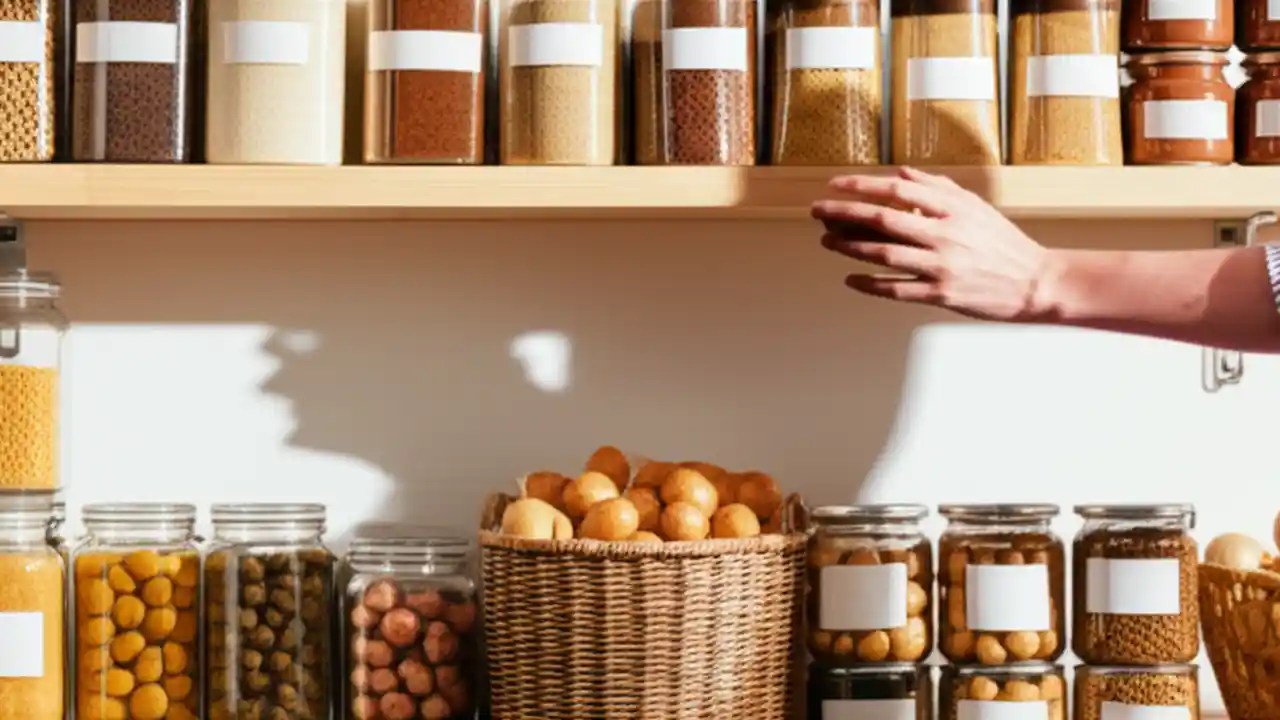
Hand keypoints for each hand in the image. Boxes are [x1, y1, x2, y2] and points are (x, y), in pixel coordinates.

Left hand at [811, 167, 1057, 322]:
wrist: (1036, 282)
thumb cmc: (1002, 242)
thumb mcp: (975, 206)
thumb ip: (937, 188)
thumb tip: (899, 173)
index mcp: (953, 208)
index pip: (897, 190)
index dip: (862, 185)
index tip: (835, 185)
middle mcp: (945, 234)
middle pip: (883, 219)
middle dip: (843, 213)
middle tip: (817, 210)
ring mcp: (942, 266)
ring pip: (883, 254)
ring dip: (849, 247)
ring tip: (826, 241)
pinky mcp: (941, 295)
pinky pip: (896, 289)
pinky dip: (869, 284)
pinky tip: (850, 279)